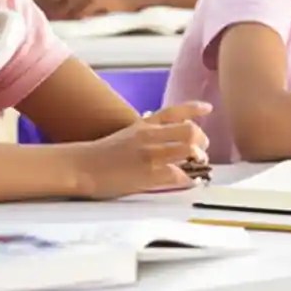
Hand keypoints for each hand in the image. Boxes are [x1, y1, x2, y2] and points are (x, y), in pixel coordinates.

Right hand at [71, 102, 210, 199]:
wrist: (82, 166)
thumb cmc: (101, 154)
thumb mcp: (125, 134)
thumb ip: (145, 132)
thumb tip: (162, 134)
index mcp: (143, 124)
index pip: (174, 111)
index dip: (194, 109)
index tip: (208, 108)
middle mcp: (149, 136)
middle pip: (189, 130)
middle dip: (202, 141)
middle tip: (201, 151)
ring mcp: (151, 154)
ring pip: (189, 150)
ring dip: (199, 159)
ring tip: (198, 166)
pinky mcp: (149, 174)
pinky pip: (179, 175)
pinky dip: (189, 180)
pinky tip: (190, 182)